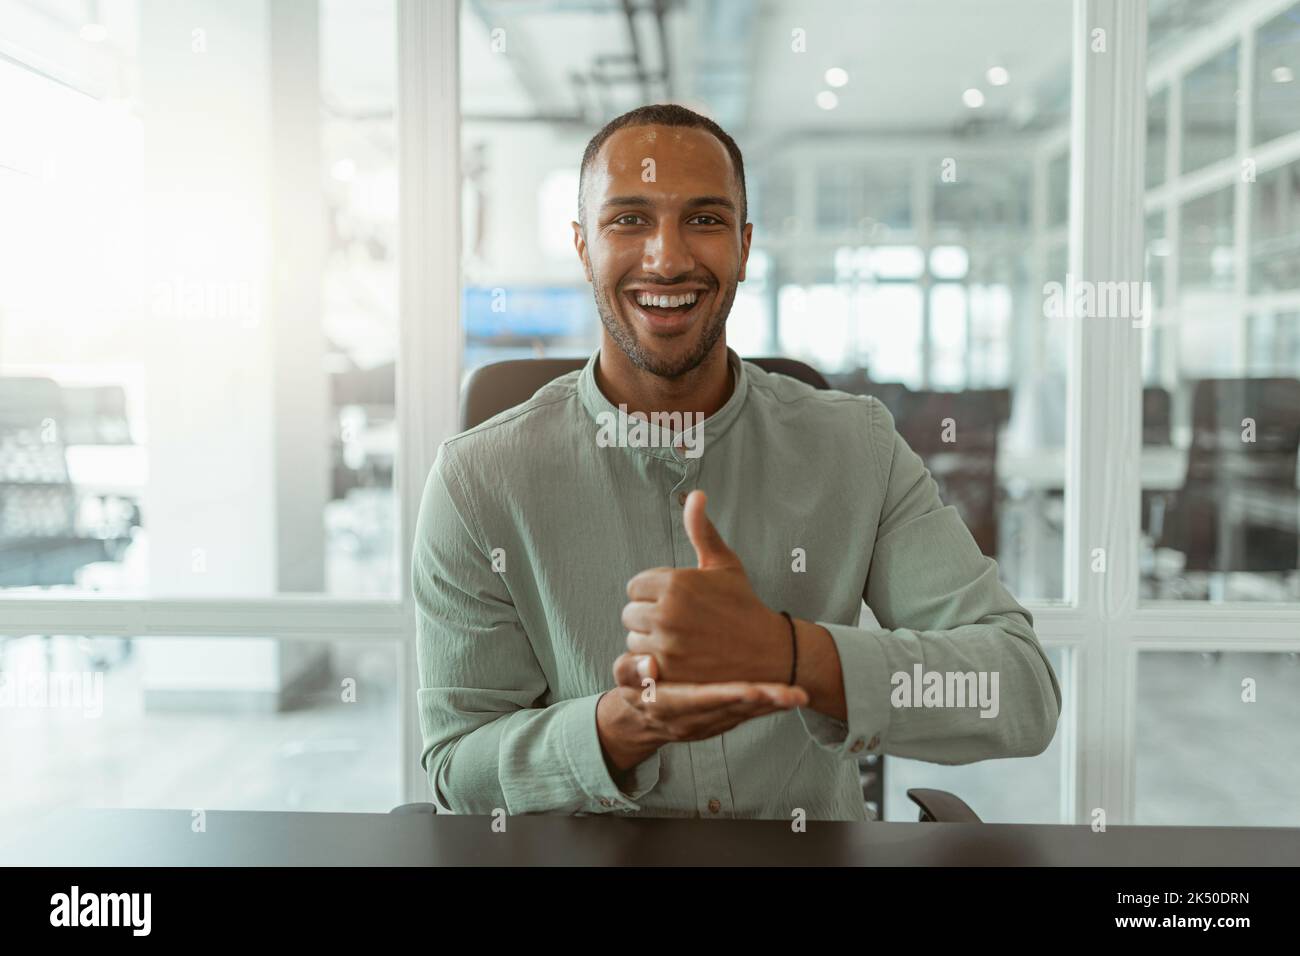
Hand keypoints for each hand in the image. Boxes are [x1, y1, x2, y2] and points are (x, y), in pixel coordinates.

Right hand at [596, 675, 807, 772]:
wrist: (642, 721)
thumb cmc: (636, 691)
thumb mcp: (624, 679)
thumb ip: (630, 670)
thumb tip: (650, 663)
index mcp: (669, 705)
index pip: (700, 699)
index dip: (727, 695)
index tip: (753, 690)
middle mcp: (692, 720)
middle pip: (733, 710)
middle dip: (765, 703)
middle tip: (793, 696)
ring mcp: (709, 724)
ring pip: (745, 715)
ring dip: (773, 706)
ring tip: (799, 695)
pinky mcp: (721, 722)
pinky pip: (748, 716)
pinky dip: (768, 708)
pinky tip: (789, 697)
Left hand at [621, 490, 791, 684]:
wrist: (767, 653)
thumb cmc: (742, 605)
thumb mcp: (724, 565)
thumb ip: (701, 531)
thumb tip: (695, 494)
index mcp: (675, 583)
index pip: (634, 586)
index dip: (654, 593)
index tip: (677, 601)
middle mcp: (667, 613)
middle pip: (630, 614)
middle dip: (650, 617)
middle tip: (680, 623)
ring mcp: (666, 646)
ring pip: (633, 641)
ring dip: (651, 642)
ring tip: (682, 641)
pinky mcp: (669, 674)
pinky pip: (641, 665)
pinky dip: (654, 665)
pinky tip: (679, 659)